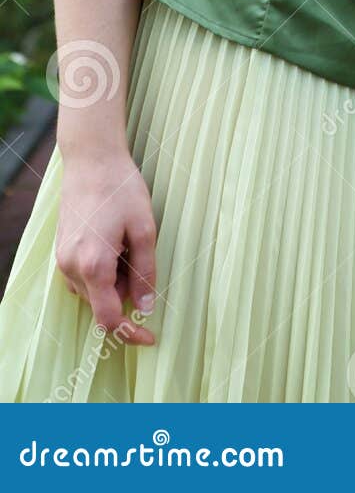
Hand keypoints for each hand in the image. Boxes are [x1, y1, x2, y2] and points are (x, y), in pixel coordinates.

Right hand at [54, 151, 157, 344]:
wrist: (91, 160)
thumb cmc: (121, 189)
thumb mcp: (145, 228)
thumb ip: (145, 271)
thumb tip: (145, 307)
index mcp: (93, 266)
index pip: (109, 319)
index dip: (130, 334)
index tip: (150, 338)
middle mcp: (71, 269)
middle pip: (103, 304)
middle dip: (126, 291)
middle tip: (140, 253)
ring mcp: (62, 261)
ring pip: (93, 291)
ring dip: (115, 280)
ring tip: (127, 241)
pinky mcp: (61, 252)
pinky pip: (83, 277)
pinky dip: (102, 271)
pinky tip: (114, 241)